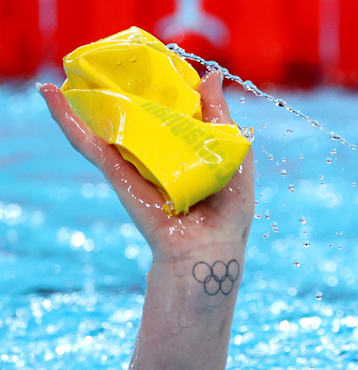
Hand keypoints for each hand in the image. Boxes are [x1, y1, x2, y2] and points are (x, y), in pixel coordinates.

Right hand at [40, 70, 254, 263]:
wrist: (207, 248)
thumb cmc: (229, 208)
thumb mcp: (234, 154)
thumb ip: (221, 117)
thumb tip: (210, 75)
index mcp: (188, 147)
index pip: (172, 109)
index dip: (166, 87)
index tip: (162, 65)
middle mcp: (158, 151)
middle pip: (138, 113)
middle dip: (127, 89)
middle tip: (121, 62)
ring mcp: (134, 161)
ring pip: (107, 124)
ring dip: (86, 100)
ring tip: (71, 74)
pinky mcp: (117, 173)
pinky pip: (89, 144)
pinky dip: (68, 121)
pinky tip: (52, 97)